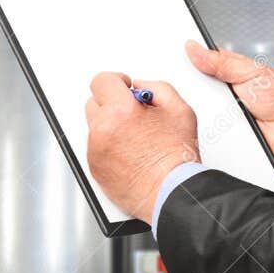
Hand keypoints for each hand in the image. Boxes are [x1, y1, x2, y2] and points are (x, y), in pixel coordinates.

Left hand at [84, 72, 198, 221]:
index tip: (124, 87)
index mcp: (120, 111)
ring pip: (95, 126)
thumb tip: (141, 86)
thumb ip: (157, 87)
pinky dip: (108, 146)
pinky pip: (96, 147)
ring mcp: (95, 150)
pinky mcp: (95, 167)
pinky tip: (128, 152)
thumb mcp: (179, 109)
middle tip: (132, 114)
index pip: (102, 81)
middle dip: (112, 104)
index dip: (116, 81)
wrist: (171, 191)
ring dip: (109, 126)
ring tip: (134, 137)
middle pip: (94, 102)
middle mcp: (102, 129)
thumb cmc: (176, 158)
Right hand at [186, 39, 273, 174]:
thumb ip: (222, 61)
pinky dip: (200, 131)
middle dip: (186, 90)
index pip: (196, 66)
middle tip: (190, 89)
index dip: (184, 64)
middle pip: (190, 90)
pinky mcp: (218, 136)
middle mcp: (218, 95)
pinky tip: (201, 127)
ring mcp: (217, 116)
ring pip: (192, 113)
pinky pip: (201, 133)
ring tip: (201, 109)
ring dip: (193, 111)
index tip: (172, 61)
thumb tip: (195, 48)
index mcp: (225, 74)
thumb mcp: (251, 72)